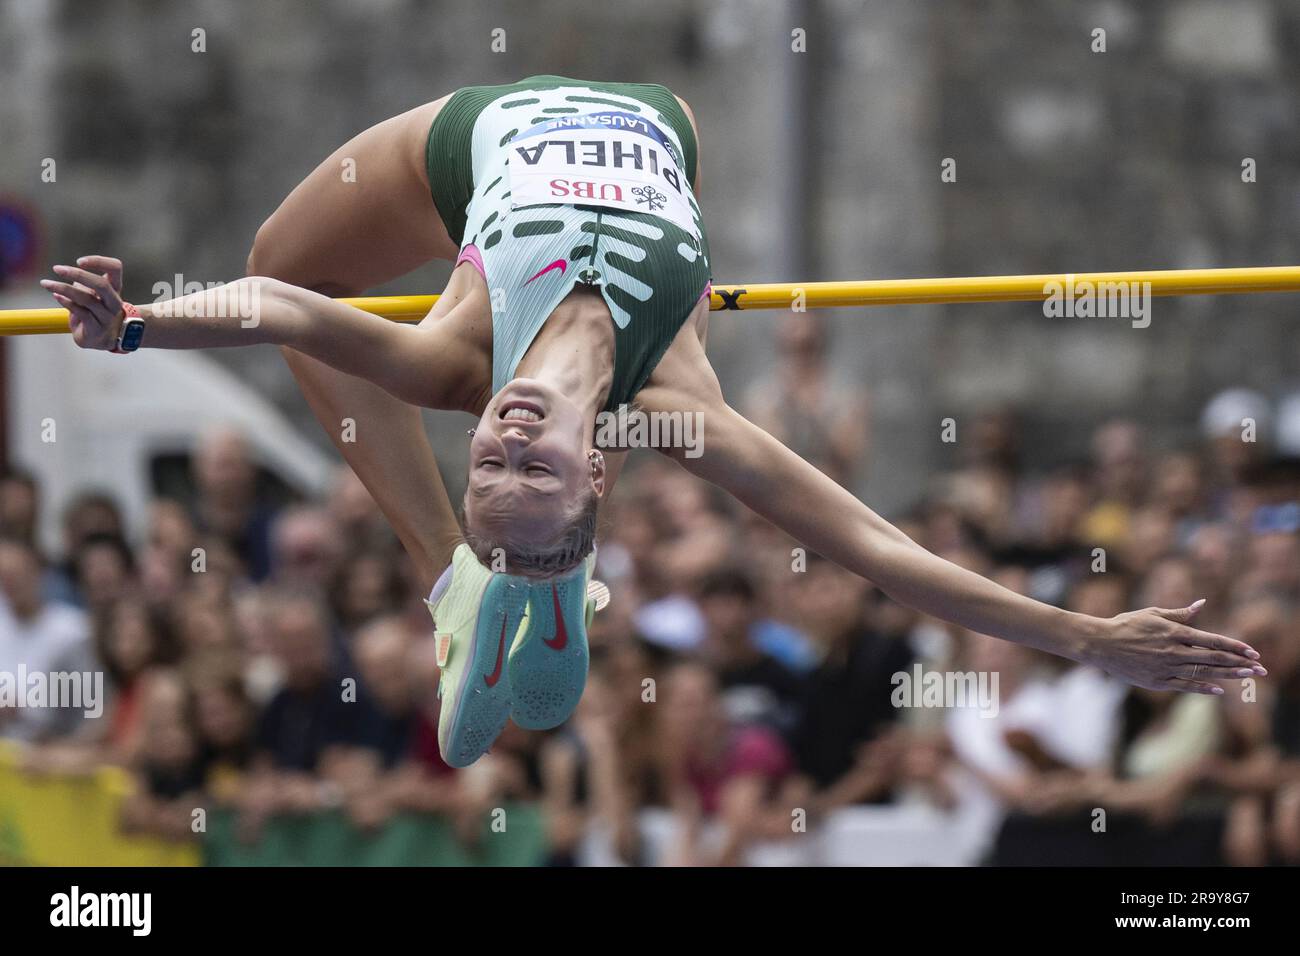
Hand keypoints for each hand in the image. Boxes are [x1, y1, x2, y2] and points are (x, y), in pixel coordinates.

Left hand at [40, 255, 127, 349]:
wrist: (100, 338)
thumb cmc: (94, 311)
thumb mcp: (92, 293)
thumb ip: (84, 282)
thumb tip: (66, 271)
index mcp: (115, 288)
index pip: (115, 268)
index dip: (99, 261)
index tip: (79, 261)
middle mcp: (114, 301)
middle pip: (101, 284)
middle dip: (78, 274)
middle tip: (57, 269)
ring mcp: (107, 316)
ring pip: (86, 299)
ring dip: (63, 288)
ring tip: (45, 283)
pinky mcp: (96, 328)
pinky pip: (80, 312)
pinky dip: (66, 302)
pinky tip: (56, 295)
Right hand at [1086, 600, 1264, 694]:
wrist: (1100, 643)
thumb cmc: (1126, 624)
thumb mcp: (1153, 614)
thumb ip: (1180, 613)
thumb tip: (1202, 604)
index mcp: (1174, 632)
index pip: (1212, 640)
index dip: (1235, 646)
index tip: (1253, 651)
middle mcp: (1173, 651)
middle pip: (1213, 658)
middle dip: (1239, 663)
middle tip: (1261, 669)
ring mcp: (1165, 667)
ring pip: (1203, 673)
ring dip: (1228, 675)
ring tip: (1248, 677)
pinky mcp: (1156, 681)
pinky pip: (1184, 685)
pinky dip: (1203, 687)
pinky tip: (1219, 690)